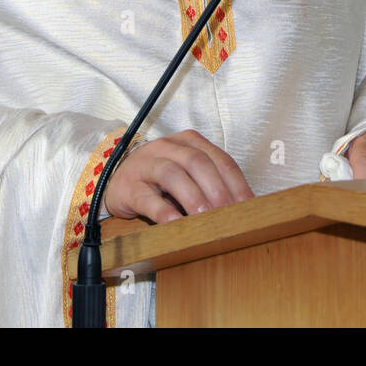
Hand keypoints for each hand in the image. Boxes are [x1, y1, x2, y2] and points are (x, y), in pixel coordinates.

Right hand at [104, 129, 253, 223]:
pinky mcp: (129, 187)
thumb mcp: (188, 173)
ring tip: (205, 219)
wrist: (116, 179)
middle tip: (229, 215)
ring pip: (172, 175)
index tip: (249, 207)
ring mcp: (147, 165)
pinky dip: (163, 211)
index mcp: (190, 142)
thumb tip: (243, 209)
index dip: (237, 183)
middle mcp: (169, 148)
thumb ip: (211, 182)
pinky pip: (147, 198)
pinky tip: (175, 223)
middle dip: (217, 190)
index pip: (220, 159)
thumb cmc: (161, 179)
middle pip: (198, 163)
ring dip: (192, 197)